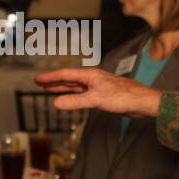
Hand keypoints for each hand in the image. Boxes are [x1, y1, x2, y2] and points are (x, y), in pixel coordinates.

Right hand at [34, 67, 159, 117]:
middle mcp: (92, 79)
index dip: (50, 77)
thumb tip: (57, 104)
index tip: (38, 79)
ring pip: (75, 87)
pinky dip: (72, 95)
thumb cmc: (123, 96)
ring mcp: (96, 87)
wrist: (141, 102)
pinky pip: (81, 94)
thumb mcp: (96, 100)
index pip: (65, 75)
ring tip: (49, 89)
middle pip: (68, 79)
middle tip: (39, 83)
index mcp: (90, 75)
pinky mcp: (101, 95)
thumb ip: (76, 102)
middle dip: (53, 81)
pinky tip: (69, 98)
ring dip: (61, 88)